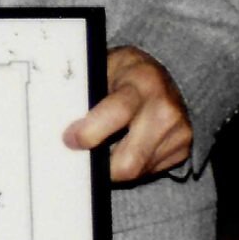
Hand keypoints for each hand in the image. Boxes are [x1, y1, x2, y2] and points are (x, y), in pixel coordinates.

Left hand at [62, 45, 192, 183]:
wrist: (171, 74)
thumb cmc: (127, 72)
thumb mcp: (105, 67)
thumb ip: (85, 91)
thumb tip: (54, 121)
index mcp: (142, 82)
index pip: (117, 113)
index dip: (90, 132)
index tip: (70, 140)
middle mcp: (165, 109)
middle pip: (129, 162)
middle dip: (100, 167)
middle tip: (84, 156)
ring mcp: (179, 132)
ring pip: (137, 172)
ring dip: (115, 167)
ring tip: (107, 147)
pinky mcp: (183, 149)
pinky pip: (149, 172)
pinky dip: (133, 165)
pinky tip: (128, 146)